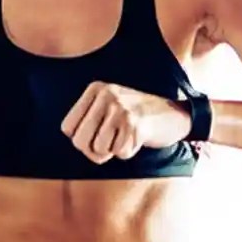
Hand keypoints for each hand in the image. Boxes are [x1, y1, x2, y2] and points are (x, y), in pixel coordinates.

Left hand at [60, 81, 189, 163]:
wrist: (174, 114)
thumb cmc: (136, 115)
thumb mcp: (109, 106)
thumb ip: (88, 119)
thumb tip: (75, 140)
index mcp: (96, 89)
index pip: (67, 127)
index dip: (79, 139)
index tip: (93, 137)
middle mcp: (106, 95)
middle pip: (79, 141)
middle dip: (92, 151)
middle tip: (108, 146)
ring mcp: (121, 109)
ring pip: (99, 149)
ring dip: (112, 151)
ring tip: (124, 138)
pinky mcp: (135, 125)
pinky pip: (120, 153)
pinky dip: (128, 152)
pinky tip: (137, 139)